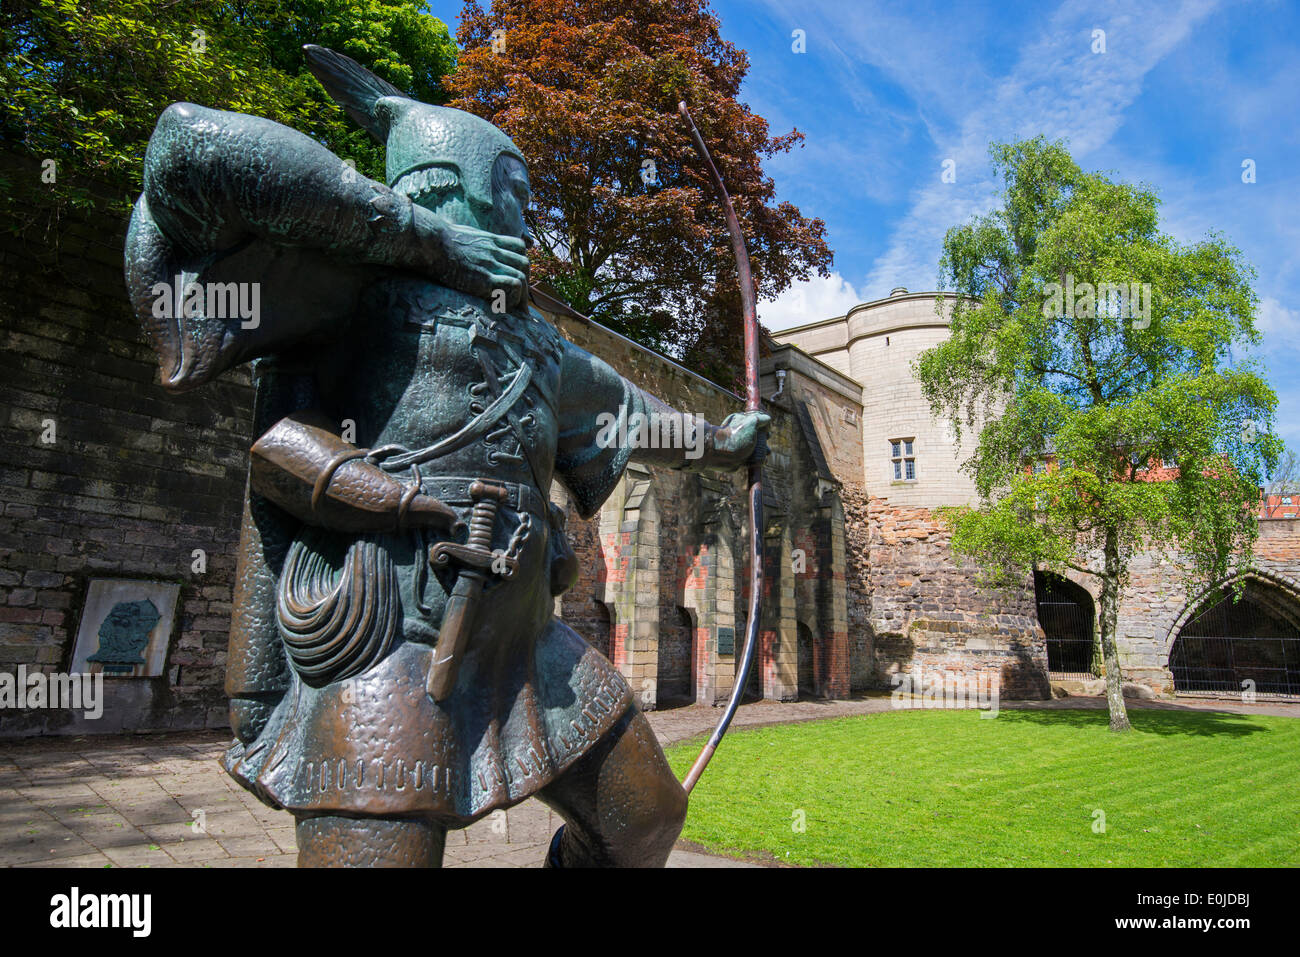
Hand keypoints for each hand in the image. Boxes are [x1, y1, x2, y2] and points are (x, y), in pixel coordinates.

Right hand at [412, 206, 529, 307]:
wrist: (430, 242)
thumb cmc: (437, 239)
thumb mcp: (461, 233)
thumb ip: (471, 239)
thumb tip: (466, 242)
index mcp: (489, 240)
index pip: (519, 247)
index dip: (521, 262)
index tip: (517, 275)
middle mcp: (494, 251)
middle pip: (524, 264)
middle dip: (526, 282)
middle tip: (521, 298)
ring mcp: (490, 264)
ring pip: (521, 277)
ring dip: (522, 295)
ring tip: (517, 310)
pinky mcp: (483, 279)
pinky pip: (511, 286)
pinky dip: (513, 297)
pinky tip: (504, 306)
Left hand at [710, 411, 771, 469]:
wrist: (720, 454)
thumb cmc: (735, 436)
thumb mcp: (751, 423)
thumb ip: (761, 419)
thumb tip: (768, 418)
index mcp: (740, 422)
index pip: (754, 423)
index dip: (763, 428)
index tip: (768, 432)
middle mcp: (739, 433)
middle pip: (755, 436)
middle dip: (764, 441)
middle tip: (768, 444)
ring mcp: (738, 446)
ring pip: (754, 448)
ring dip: (763, 451)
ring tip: (767, 453)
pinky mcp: (738, 457)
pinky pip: (750, 458)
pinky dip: (757, 459)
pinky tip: (762, 461)